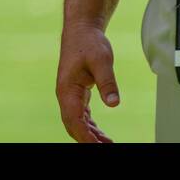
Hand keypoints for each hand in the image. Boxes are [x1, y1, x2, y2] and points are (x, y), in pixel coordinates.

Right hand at [56, 22, 118, 142]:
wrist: (81, 30)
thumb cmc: (89, 43)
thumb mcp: (102, 60)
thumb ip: (107, 82)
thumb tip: (114, 104)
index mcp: (67, 90)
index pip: (74, 120)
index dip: (86, 137)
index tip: (99, 147)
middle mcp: (65, 95)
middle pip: (73, 126)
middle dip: (87, 140)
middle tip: (106, 149)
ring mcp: (70, 95)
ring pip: (77, 123)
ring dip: (90, 136)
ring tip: (108, 144)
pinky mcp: (77, 93)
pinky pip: (81, 116)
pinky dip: (90, 127)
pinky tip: (100, 134)